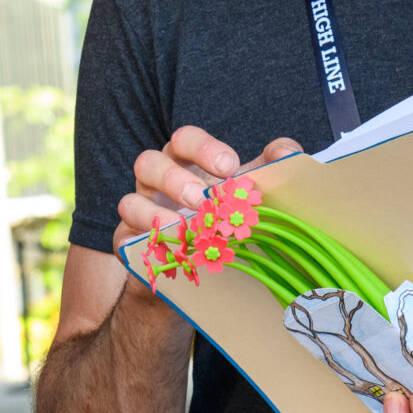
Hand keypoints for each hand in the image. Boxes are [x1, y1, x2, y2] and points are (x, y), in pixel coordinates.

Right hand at [113, 127, 303, 251]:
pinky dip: (141, 245)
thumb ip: (271, 169)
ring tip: (183, 228)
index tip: (229, 166)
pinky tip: (165, 250)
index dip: (203, 148)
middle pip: (147, 163)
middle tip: (202, 198)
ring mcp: (139, 213)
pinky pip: (125, 240)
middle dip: (174, 179)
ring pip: (129, 202)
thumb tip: (287, 152)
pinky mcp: (130, 245)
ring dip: (155, 214)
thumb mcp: (250, 194)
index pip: (184, 140)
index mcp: (184, 162)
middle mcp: (156, 182)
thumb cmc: (225, 221)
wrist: (205, 272)